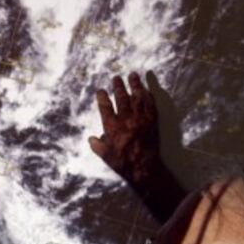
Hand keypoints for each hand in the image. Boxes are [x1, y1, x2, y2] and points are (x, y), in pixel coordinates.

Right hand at [89, 73, 161, 187]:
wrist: (144, 168)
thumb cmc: (123, 163)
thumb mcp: (105, 156)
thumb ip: (97, 145)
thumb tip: (91, 138)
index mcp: (112, 126)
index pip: (105, 107)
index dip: (102, 97)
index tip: (100, 91)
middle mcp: (126, 119)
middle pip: (122, 98)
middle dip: (118, 86)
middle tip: (116, 77)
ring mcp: (140, 119)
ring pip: (137, 97)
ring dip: (135, 85)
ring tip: (133, 75)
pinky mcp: (152, 121)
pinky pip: (151, 105)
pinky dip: (149, 96)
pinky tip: (147, 89)